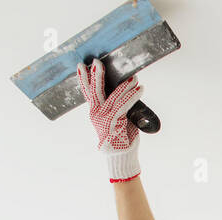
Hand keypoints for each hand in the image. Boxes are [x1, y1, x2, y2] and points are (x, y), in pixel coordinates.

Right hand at [75, 59, 142, 181]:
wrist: (120, 156)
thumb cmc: (120, 138)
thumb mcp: (116, 119)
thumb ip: (116, 107)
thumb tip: (125, 92)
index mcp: (95, 112)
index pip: (88, 92)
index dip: (84, 78)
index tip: (82, 65)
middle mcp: (96, 113)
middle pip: (95, 91)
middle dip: (97, 75)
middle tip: (98, 62)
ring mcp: (104, 118)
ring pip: (113, 96)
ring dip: (125, 85)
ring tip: (133, 76)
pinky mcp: (114, 121)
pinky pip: (124, 105)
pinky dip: (132, 95)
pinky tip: (140, 88)